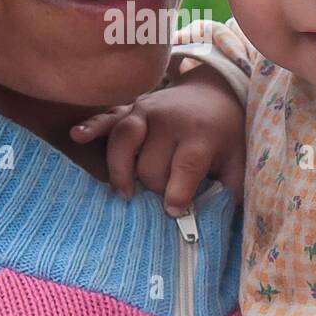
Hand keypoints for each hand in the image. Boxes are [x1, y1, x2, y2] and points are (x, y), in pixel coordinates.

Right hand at [70, 62, 245, 213]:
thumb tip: (214, 224)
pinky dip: (93, 127)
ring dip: (122, 171)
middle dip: (155, 188)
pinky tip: (77, 136)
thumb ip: (229, 190)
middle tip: (162, 197)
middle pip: (150, 165)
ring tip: (125, 194)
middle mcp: (171, 120)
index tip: (175, 212)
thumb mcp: (238, 160)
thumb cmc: (225, 135)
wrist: (215, 91)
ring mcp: (147, 110)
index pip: (185, 168)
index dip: (178, 194)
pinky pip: (108, 118)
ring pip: (125, 143)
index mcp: (201, 134)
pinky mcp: (131, 107)